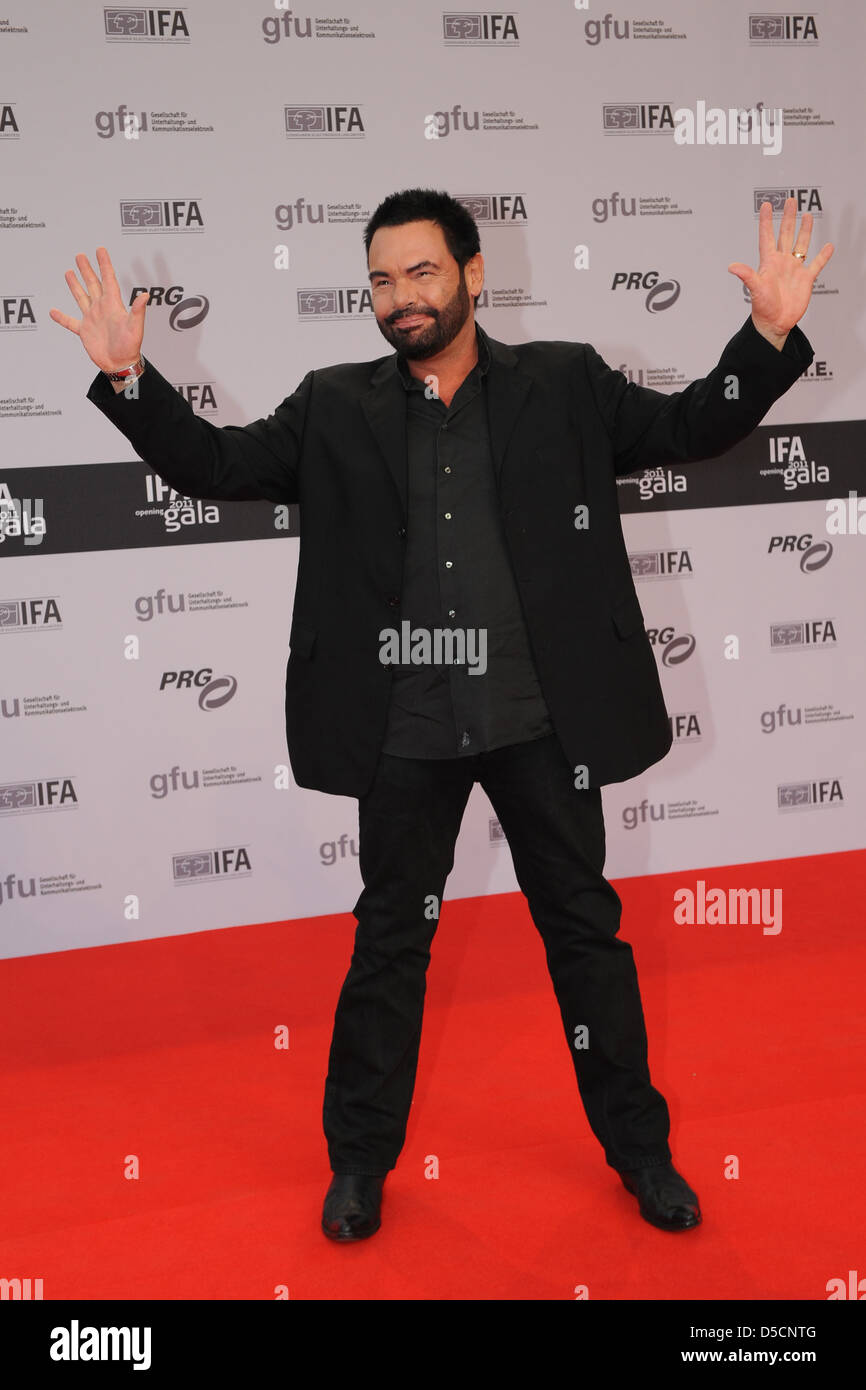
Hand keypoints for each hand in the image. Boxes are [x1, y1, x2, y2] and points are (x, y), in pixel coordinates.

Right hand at [49, 247, 148, 371]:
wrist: (120, 365)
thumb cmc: (130, 347)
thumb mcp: (135, 328)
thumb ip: (138, 311)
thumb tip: (145, 295)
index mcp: (113, 305)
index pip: (108, 280)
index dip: (104, 265)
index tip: (100, 250)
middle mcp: (101, 309)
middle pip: (93, 284)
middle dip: (87, 270)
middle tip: (80, 256)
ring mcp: (92, 319)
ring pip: (81, 297)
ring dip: (75, 285)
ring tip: (69, 272)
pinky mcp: (84, 331)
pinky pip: (70, 322)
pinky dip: (61, 317)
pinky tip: (53, 312)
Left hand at [728, 197, 833, 348]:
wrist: (775, 323)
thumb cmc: (762, 308)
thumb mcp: (755, 289)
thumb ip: (746, 276)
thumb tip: (732, 266)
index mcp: (768, 262)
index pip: (767, 236)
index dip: (766, 221)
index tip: (766, 205)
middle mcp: (782, 262)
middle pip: (785, 234)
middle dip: (788, 218)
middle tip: (790, 201)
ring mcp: (794, 269)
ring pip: (801, 244)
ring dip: (804, 230)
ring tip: (807, 215)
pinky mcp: (806, 279)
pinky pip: (816, 264)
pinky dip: (823, 256)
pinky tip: (828, 246)